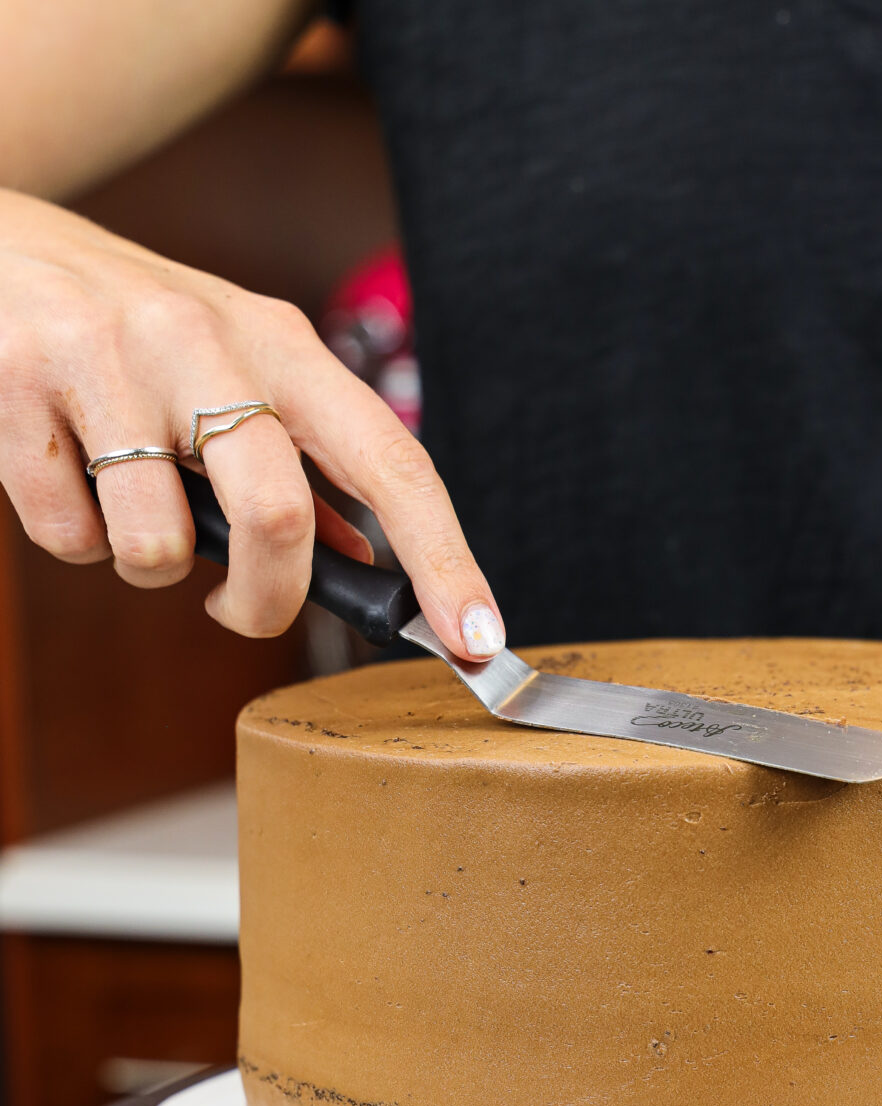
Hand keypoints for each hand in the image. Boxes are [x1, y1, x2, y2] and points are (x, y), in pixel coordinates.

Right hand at [0, 188, 503, 654]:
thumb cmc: (130, 330)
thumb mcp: (233, 368)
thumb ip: (300, 461)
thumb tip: (366, 562)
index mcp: (278, 341)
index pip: (390, 460)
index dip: (443, 560)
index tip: (476, 640)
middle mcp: (200, 339)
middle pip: (278, 518)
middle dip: (266, 601)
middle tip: (238, 609)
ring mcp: (105, 359)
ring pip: (157, 546)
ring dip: (146, 565)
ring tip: (123, 505)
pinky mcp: (15, 386)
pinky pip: (68, 535)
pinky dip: (74, 540)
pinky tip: (65, 477)